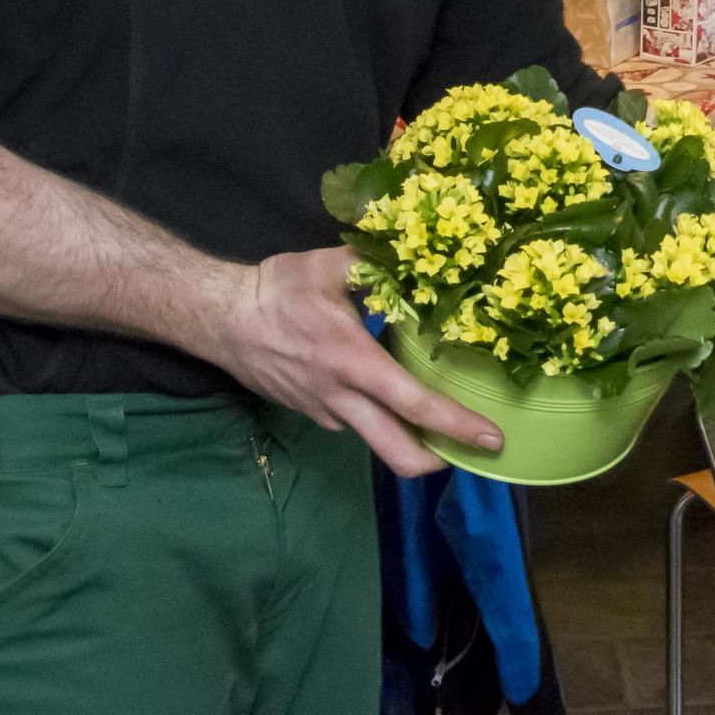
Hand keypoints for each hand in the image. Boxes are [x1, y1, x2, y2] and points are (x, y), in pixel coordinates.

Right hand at [217, 247, 501, 476]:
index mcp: (353, 363)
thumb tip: (417, 255)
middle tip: (475, 451)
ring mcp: (326, 412)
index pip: (414, 405)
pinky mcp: (314, 414)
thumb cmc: (276, 291)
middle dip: (441, 459)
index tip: (492, 438)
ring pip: (377, 440)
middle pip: (398, 453)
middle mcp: (342, 399)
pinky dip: (380, 417)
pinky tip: (388, 394)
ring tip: (439, 418)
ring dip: (410, 437)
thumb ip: (375, 263)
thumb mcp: (327, 265)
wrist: (222, 320)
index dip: (457, 425)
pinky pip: (355, 423)